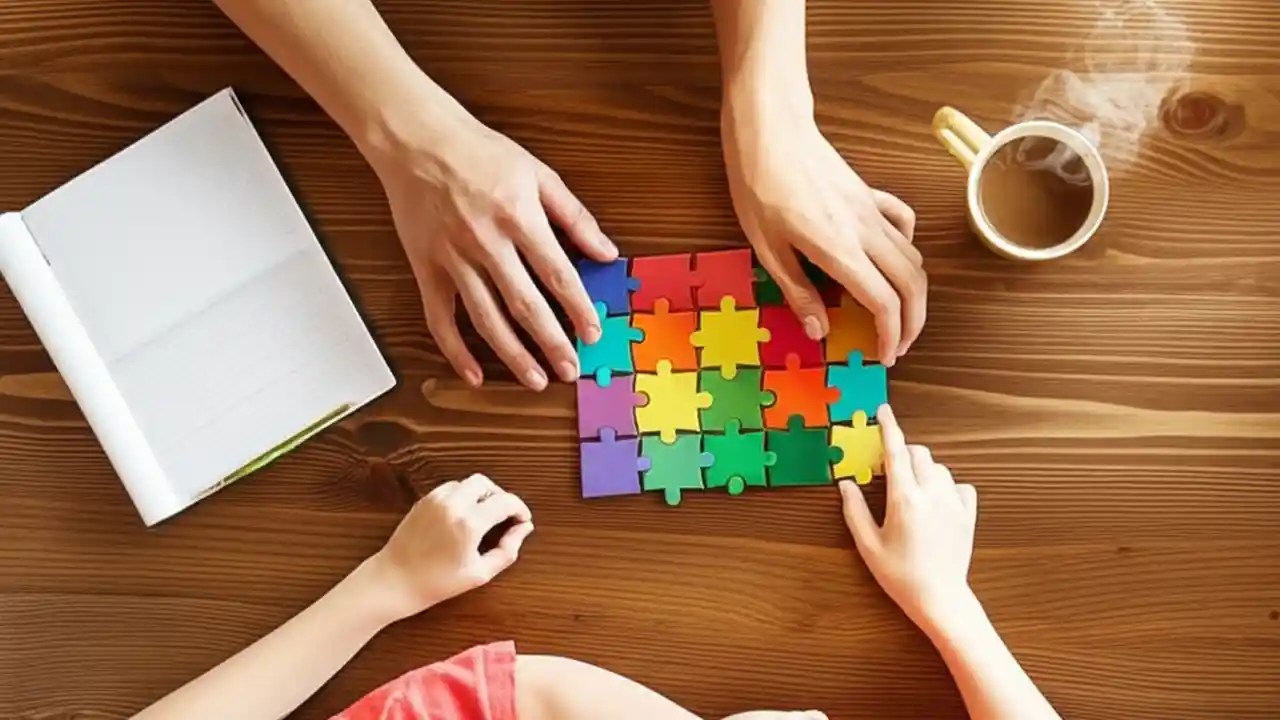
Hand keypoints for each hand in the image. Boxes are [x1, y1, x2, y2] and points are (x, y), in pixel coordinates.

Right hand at [365, 105, 616, 389]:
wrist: (416, 139)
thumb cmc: (480, 152)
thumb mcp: (537, 173)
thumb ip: (575, 216)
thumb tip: (607, 252)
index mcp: (518, 216)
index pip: (557, 273)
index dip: (578, 308)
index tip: (593, 333)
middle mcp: (486, 242)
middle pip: (525, 304)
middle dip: (552, 342)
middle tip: (572, 369)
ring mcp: (452, 259)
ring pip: (486, 319)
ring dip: (514, 355)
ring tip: (537, 379)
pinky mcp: (425, 269)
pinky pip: (440, 319)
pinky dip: (456, 351)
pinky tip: (475, 374)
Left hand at [369, 474, 533, 620]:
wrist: (394, 580)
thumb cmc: (436, 583)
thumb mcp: (479, 573)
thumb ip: (507, 550)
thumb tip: (523, 529)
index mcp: (469, 523)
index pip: (505, 501)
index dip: (520, 509)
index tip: (522, 520)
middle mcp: (452, 504)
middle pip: (486, 483)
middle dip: (500, 496)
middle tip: (504, 517)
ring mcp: (435, 500)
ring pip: (467, 483)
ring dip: (481, 495)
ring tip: (484, 517)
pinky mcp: (423, 501)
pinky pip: (451, 488)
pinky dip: (463, 496)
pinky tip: (464, 516)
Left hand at [721, 104, 925, 364]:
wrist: (770, 130)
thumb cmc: (758, 185)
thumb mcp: (766, 247)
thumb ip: (797, 291)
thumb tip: (819, 330)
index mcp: (839, 249)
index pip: (884, 302)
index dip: (891, 335)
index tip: (885, 355)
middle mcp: (866, 231)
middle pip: (912, 283)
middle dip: (915, 320)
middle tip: (900, 344)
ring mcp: (871, 210)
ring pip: (914, 255)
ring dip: (915, 290)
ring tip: (899, 313)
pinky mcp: (868, 194)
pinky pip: (903, 222)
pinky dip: (907, 246)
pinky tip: (890, 257)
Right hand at [839, 405, 977, 628]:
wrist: (940, 598)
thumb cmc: (900, 575)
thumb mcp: (868, 545)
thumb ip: (854, 510)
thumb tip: (846, 483)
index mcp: (904, 499)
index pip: (896, 452)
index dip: (889, 428)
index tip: (884, 411)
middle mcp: (932, 494)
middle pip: (918, 453)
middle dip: (902, 453)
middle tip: (889, 470)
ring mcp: (953, 503)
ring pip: (939, 467)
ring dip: (923, 470)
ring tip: (911, 492)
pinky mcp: (968, 514)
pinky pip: (959, 485)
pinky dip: (946, 486)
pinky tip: (936, 502)